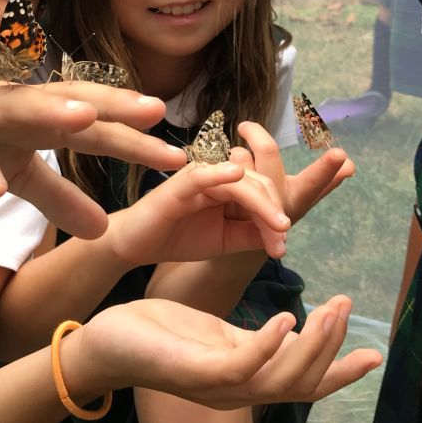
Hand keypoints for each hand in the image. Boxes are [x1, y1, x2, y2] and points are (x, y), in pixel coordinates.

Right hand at [0, 71, 182, 237]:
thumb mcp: (16, 169)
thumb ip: (59, 197)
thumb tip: (106, 228)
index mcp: (42, 119)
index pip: (99, 130)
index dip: (137, 139)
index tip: (183, 154)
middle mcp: (20, 106)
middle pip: (73, 105)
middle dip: (116, 109)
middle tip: (158, 111)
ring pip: (22, 108)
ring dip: (53, 112)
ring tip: (89, 120)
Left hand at [71, 296, 382, 404]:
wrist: (105, 340)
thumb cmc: (158, 333)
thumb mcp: (215, 333)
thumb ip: (253, 338)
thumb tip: (292, 327)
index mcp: (245, 375)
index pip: (304, 381)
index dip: (341, 371)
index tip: (375, 352)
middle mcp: (236, 389)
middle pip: (302, 384)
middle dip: (334, 351)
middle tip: (350, 307)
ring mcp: (216, 384)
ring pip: (280, 378)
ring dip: (313, 345)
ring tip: (334, 308)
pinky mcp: (194, 371)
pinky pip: (242, 364)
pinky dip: (270, 345)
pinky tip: (289, 318)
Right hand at [109, 162, 291, 264]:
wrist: (139, 245)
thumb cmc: (179, 238)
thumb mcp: (225, 240)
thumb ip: (251, 234)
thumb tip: (282, 236)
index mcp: (230, 186)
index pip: (264, 192)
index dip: (277, 215)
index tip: (282, 249)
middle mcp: (218, 176)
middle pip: (258, 183)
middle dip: (274, 211)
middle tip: (280, 244)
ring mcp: (200, 176)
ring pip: (240, 182)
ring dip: (262, 203)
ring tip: (277, 225)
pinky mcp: (180, 183)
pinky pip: (204, 175)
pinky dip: (221, 173)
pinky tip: (237, 174)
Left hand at [235, 121, 353, 223]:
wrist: (241, 238)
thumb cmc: (278, 208)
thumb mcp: (302, 195)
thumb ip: (326, 180)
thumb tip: (351, 166)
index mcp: (298, 197)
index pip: (316, 180)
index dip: (327, 168)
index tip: (342, 155)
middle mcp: (275, 199)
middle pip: (268, 150)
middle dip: (256, 132)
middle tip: (244, 125)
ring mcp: (250, 200)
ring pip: (242, 155)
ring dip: (239, 153)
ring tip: (236, 162)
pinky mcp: (227, 197)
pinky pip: (225, 164)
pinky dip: (226, 163)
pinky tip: (226, 174)